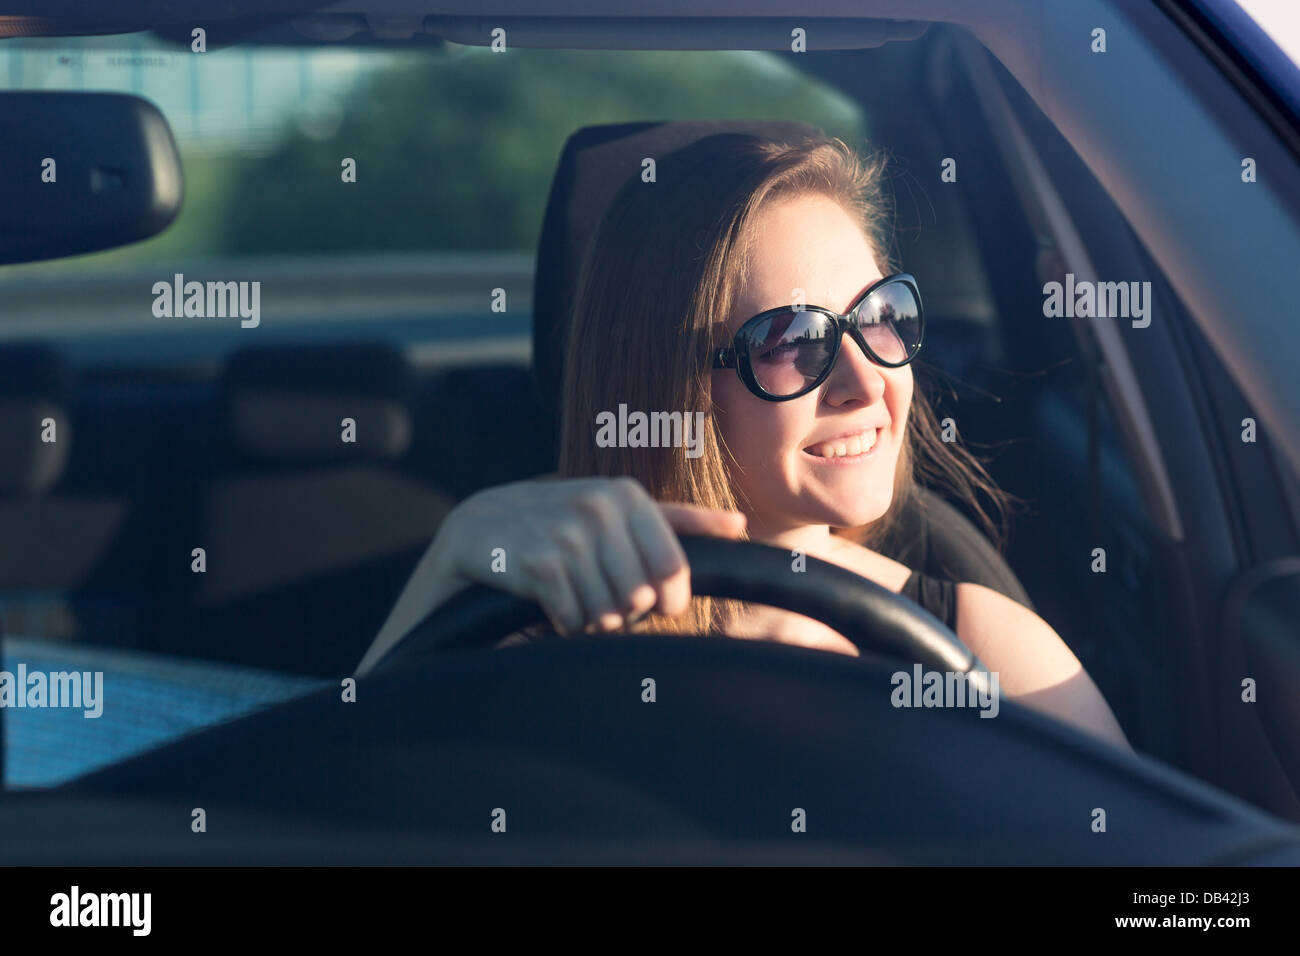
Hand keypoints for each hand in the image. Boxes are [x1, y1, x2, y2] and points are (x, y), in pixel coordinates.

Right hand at [417, 476, 745, 636]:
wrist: (478, 530)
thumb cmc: (557, 524)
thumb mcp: (617, 513)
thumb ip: (678, 521)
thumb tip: (739, 524)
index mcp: (627, 495)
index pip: (674, 572)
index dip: (664, 601)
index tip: (645, 601)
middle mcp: (599, 506)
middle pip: (641, 599)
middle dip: (619, 609)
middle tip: (593, 592)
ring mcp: (567, 533)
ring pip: (609, 612)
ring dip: (589, 618)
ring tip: (570, 595)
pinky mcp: (538, 562)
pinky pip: (575, 618)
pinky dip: (564, 622)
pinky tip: (547, 602)